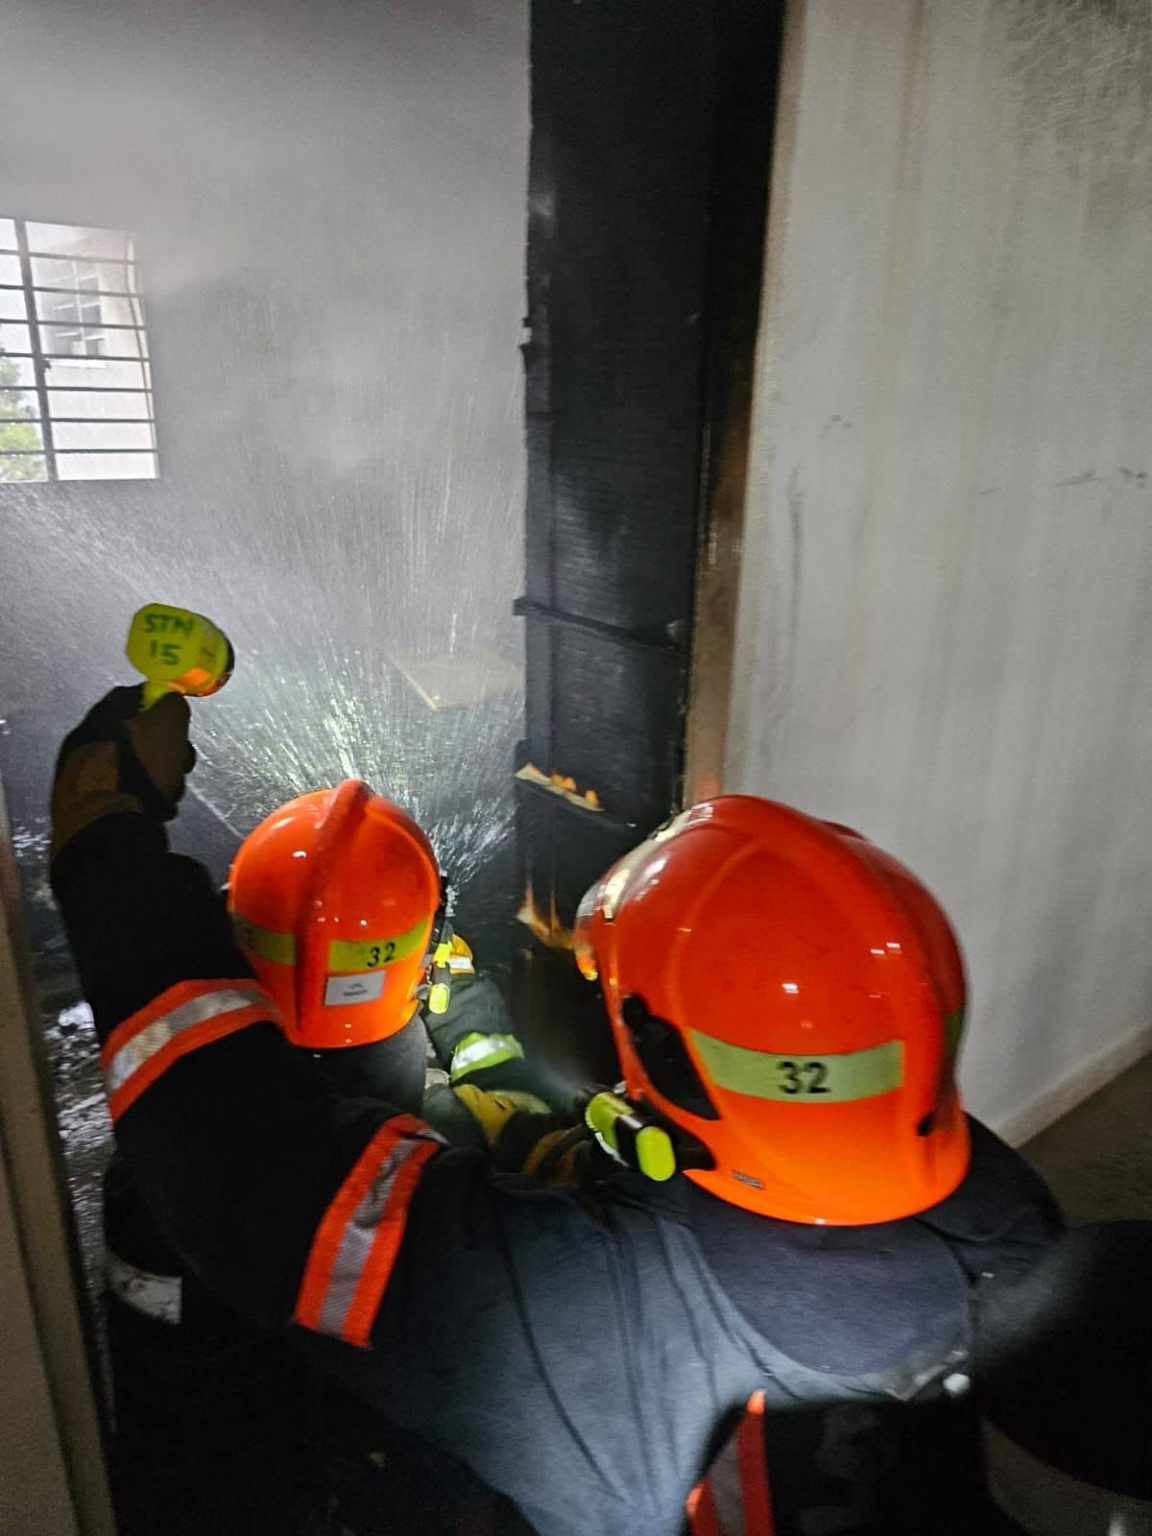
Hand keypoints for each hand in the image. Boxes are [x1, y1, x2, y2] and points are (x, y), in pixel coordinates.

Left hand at [52, 687, 194, 856]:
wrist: (105, 822)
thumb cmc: (138, 766)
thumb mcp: (166, 724)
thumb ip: (171, 706)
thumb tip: (171, 701)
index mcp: (100, 716)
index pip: (135, 698)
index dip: (163, 708)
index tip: (180, 725)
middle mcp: (87, 742)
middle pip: (139, 738)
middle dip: (167, 752)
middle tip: (179, 765)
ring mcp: (85, 776)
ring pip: (137, 769)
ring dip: (159, 778)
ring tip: (168, 793)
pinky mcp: (90, 806)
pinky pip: (128, 793)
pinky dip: (144, 799)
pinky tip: (153, 809)